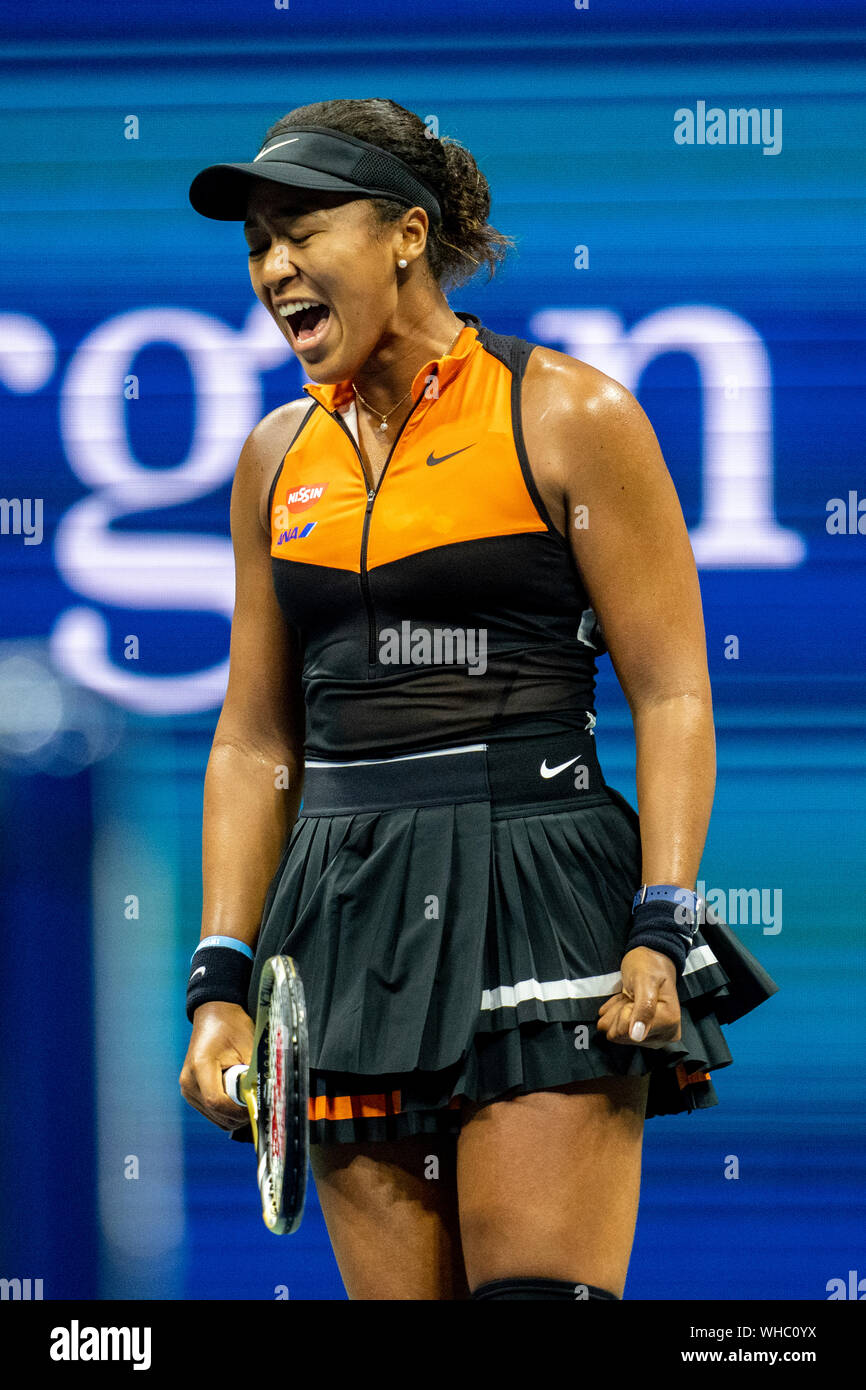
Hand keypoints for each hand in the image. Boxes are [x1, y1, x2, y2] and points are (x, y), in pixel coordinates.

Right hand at [179, 1000, 253, 1129]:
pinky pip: (211, 1112)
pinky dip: (227, 1111)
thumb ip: (253, 1076)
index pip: (216, 1102)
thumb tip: (264, 1099)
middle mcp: (189, 1081)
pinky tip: (239, 1099)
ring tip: (248, 1098)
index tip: (256, 1105)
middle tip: (258, 1103)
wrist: (215, 1015)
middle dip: (239, 1113)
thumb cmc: (231, 1026)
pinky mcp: (192, 1093)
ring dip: (234, 1114)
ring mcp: (188, 1089)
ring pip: (214, 1117)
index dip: (238, 1109)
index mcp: (200, 1067)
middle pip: (216, 1113)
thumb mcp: (247, 1048)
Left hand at [597, 946, 681, 1046]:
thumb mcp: (645, 980)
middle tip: (632, 995)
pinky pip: (615, 1032)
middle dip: (619, 1011)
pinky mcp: (642, 1037)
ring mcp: (653, 1038)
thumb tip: (637, 1036)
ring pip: (615, 1033)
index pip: (627, 1030)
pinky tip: (627, 1003)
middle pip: (620, 1035)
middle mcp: (664, 1035)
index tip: (635, 995)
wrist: (651, 960)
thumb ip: (644, 1007)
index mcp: (669, 1023)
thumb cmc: (649, 965)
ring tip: (630, 998)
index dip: (624, 1009)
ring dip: (617, 1012)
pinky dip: (616, 1014)